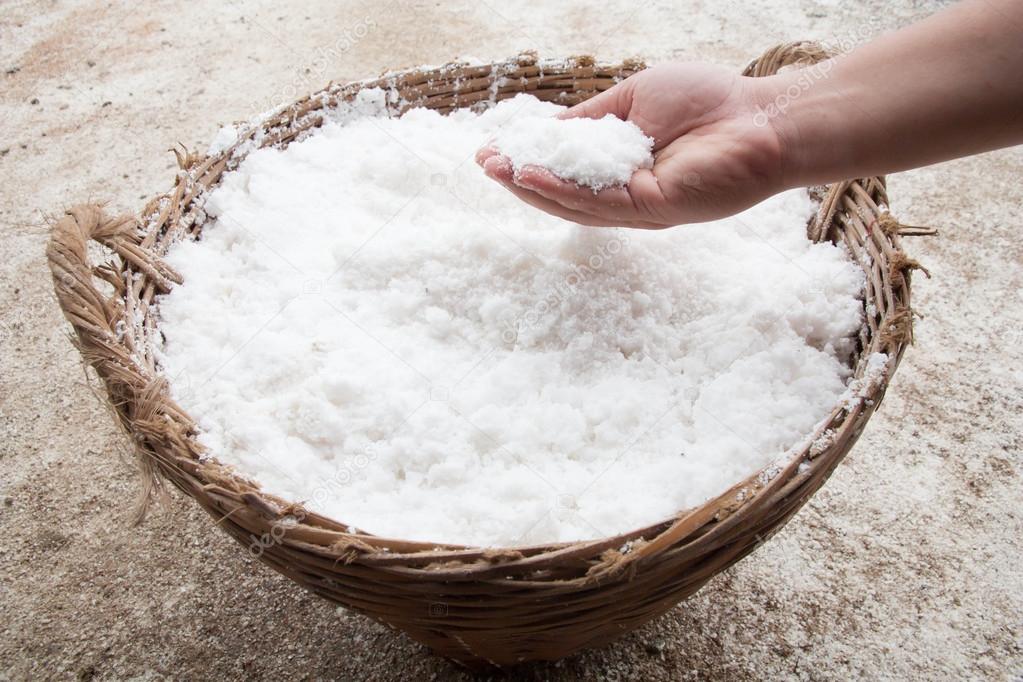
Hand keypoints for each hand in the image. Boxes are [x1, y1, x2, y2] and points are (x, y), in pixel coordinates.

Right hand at [475, 63, 786, 228]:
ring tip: (497, 169)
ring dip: (531, 186)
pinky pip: (597, 202)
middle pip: (563, 193)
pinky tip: (530, 174)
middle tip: (485, 163)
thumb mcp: (633, 101)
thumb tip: (548, 128)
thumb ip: (592, 120)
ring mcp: (639, 206)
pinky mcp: (653, 208)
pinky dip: (561, 189)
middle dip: (521, 178)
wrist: (764, 117)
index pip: (567, 171)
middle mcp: (627, 194)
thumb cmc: (710, 101)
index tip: (494, 148)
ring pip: (574, 203)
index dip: (530, 161)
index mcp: (623, 168)